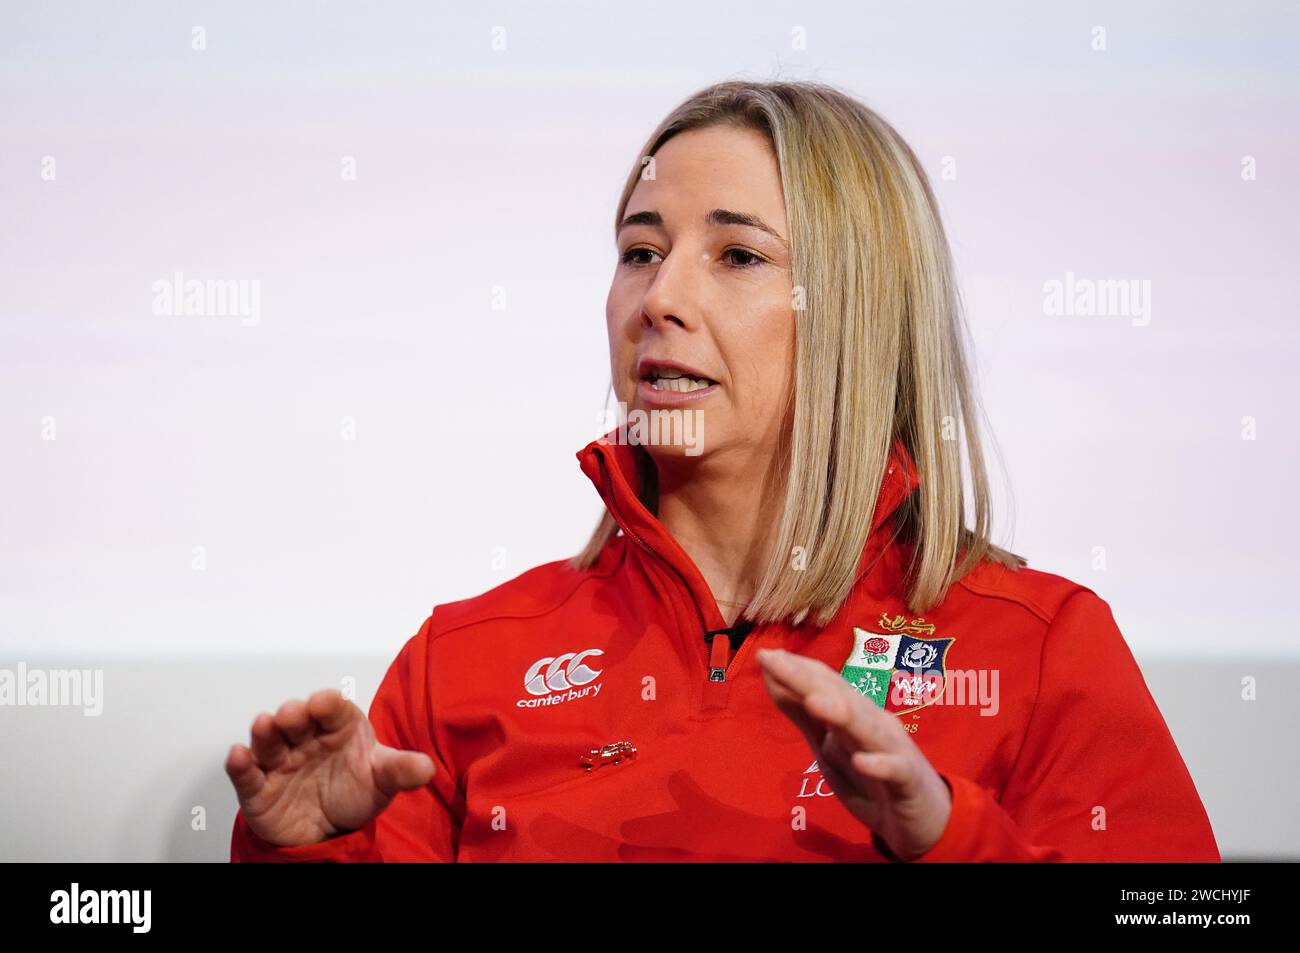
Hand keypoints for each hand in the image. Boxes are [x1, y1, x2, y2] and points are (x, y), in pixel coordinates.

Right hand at [224, 688, 434, 846]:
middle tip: (295, 714)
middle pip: (296, 719)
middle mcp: (306, 738)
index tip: (325, 702)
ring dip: (265, 732)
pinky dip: (239, 765)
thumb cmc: (354, 790)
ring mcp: (280, 762)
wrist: (329, 830)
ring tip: (265, 725)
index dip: (327, 704)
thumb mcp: (382, 780)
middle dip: (293, 714)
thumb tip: (427, 768)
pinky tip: (238, 755)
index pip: (332, 708)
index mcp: (338, 727)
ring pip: (268, 741)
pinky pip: (246, 774)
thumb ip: (401, 771)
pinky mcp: (259, 788)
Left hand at [756, 647, 950, 860]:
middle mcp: (873, 722)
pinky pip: (894, 770)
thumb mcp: (827, 747)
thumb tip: (771, 678)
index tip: (764, 654)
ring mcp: (893, 749)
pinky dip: (879, 765)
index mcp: (853, 712)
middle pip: (839, 696)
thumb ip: (802, 714)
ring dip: (841, 713)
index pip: (823, 683)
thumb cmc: (871, 775)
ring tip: (813, 701)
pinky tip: (862, 762)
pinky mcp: (908, 781)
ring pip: (866, 728)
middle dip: (805, 679)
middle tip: (772, 659)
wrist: (925, 818)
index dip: (795, 669)